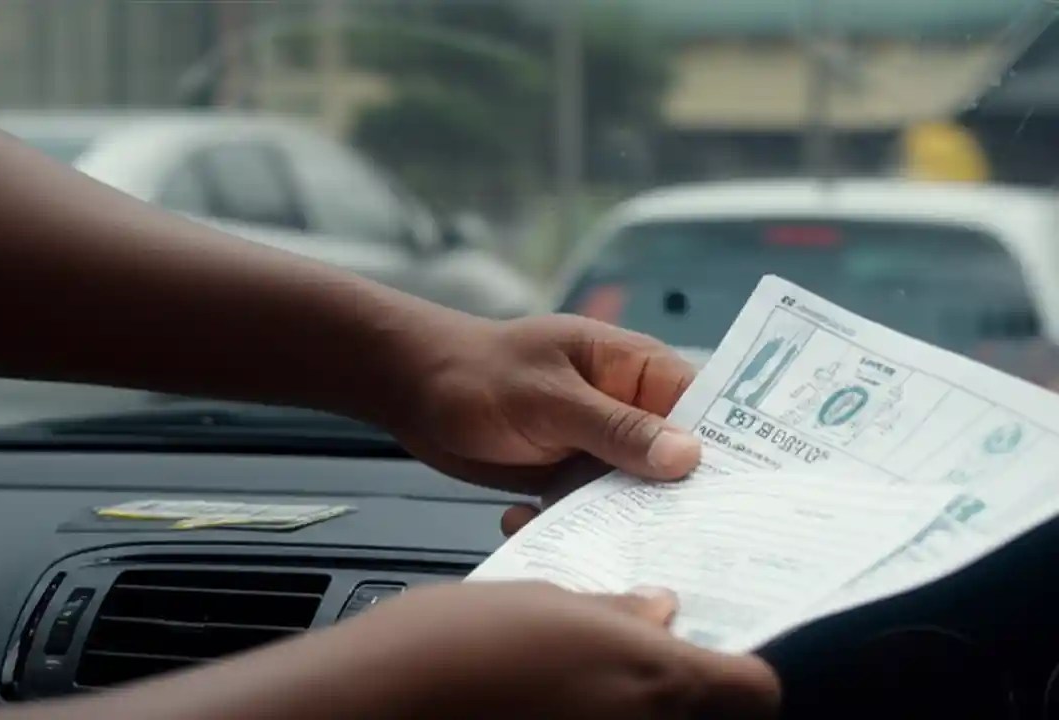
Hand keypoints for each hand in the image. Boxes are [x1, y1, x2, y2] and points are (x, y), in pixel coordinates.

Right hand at [330, 581, 779, 719]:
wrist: (382, 699)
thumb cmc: (455, 643)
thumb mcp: (543, 598)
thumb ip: (613, 611)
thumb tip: (656, 610)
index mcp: (652, 677)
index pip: (754, 691)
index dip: (743, 668)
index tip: (723, 650)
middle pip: (707, 715)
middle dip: (686, 687)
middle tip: (648, 649)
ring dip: (633, 702)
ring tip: (588, 670)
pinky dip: (595, 716)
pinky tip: (555, 694)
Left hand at [389, 314, 700, 534]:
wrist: (410, 388)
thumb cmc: (477, 372)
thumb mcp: (550, 398)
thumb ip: (616, 428)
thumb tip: (688, 456)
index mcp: (634, 369)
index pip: (704, 408)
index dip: (729, 448)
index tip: (747, 495)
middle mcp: (624, 410)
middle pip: (675, 461)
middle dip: (678, 498)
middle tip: (691, 543)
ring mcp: (596, 447)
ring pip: (632, 494)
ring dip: (621, 520)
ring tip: (615, 549)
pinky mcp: (565, 479)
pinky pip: (587, 511)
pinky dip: (571, 526)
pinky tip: (535, 527)